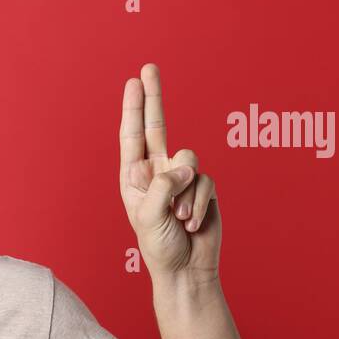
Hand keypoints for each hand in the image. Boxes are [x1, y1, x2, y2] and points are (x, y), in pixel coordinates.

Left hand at [118, 63, 221, 282]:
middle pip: (158, 127)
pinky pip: (205, 182)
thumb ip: (164, 185)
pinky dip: (199, 204)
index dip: (134, 109)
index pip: (132, 136)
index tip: (133, 82)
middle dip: (154, 98)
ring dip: (185, 193)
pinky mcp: (204, 188)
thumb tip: (186, 164)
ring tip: (179, 219)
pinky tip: (193, 224)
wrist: (186, 270)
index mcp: (135, 178)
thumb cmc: (159, 246)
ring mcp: (182, 178)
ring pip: (189, 160)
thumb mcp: (149, 216)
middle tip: (149, 68)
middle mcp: (157, 173)